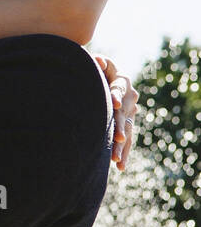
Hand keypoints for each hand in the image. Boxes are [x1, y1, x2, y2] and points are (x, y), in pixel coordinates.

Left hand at [93, 54, 139, 170]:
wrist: (110, 76)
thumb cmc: (101, 68)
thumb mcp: (100, 63)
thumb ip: (99, 63)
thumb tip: (95, 59)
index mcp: (122, 81)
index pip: (120, 89)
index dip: (117, 95)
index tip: (114, 103)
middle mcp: (130, 99)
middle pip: (124, 115)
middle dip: (120, 128)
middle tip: (116, 138)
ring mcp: (129, 113)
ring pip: (127, 131)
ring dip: (122, 146)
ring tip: (116, 159)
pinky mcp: (126, 124)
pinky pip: (127, 140)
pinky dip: (123, 153)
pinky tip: (120, 167)